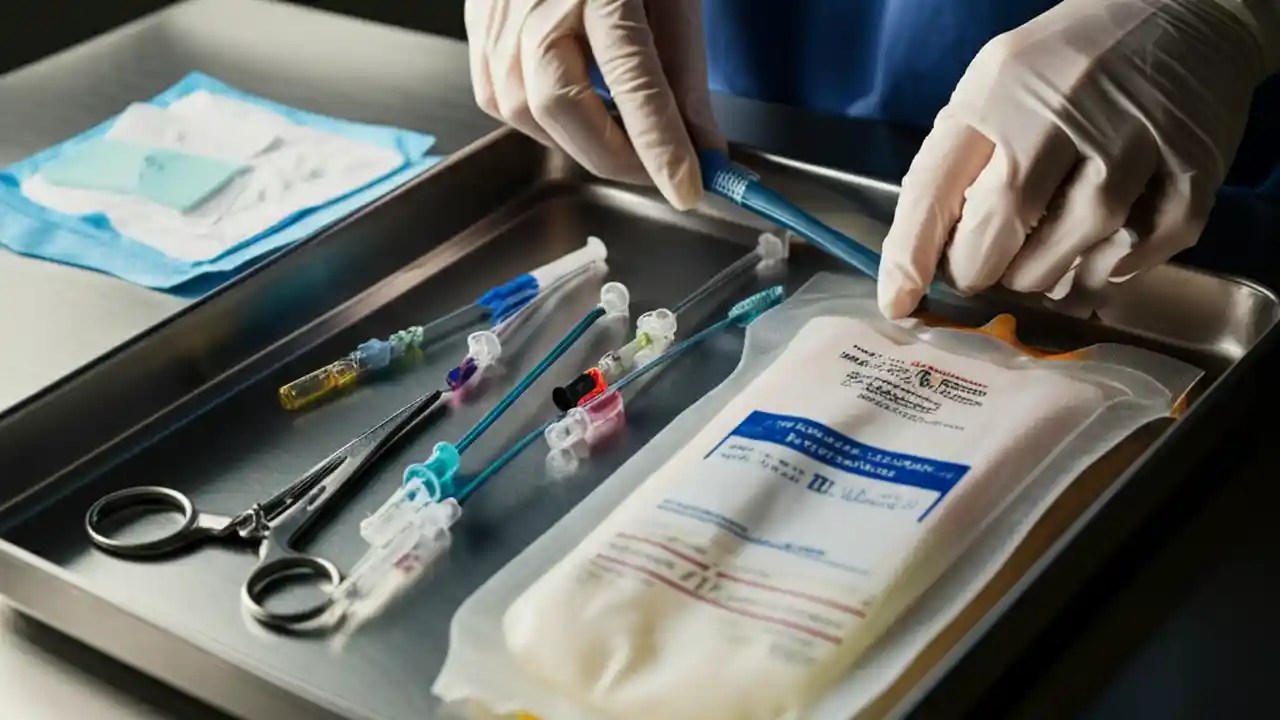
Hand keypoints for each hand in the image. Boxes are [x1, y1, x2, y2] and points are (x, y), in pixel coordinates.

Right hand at [465, 0, 723, 209]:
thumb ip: (685, 76)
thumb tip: (703, 149)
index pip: (633, 78)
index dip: (661, 144)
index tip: (688, 188)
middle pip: (559, 103)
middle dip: (615, 157)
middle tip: (660, 173)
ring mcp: (498, 10)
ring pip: (523, 109)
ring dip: (578, 141)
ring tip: (622, 142)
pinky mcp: (479, 21)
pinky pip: (498, 95)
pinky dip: (540, 121)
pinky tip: (575, 115)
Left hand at [878, 0, 1276, 318]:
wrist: (1185, 4)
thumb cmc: (1072, 60)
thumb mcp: (997, 82)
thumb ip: (963, 157)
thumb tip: (929, 254)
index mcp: (997, 89)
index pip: (934, 187)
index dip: (911, 255)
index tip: (899, 301)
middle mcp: (1061, 108)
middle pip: (1001, 226)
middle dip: (980, 268)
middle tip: (982, 272)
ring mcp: (1132, 134)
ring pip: (1074, 244)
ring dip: (1045, 274)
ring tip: (1036, 269)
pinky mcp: (1193, 157)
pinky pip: (1146, 245)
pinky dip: (1117, 267)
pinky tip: (1100, 260)